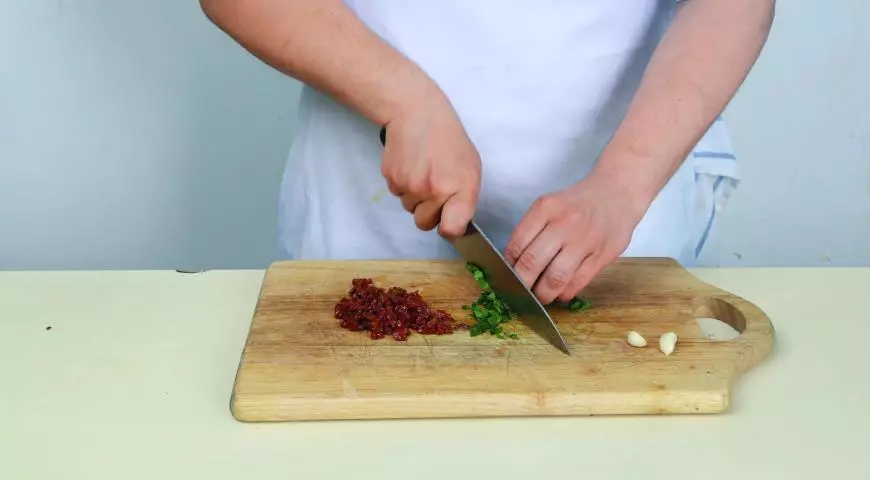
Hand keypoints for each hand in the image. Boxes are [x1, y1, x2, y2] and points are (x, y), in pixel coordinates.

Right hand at [380, 90, 481, 237]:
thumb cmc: (448, 140)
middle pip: (424, 223)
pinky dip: (402, 184)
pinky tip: (411, 164)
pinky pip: (397, 194)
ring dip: (415, 196)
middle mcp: (433, 191)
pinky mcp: (391, 178)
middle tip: (434, 188)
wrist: (417, 113)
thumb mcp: (470, 167)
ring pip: (409, 208)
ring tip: (423, 170)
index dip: (449, 229)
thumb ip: (465, 197)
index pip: (451, 229)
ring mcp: (410, 186)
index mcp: (459, 188)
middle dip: (428, 212)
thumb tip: (454, 222)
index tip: (449, 222)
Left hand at [505, 174, 646, 303]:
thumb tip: (514, 262)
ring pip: (556, 277)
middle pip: (533, 262)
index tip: (509, 274)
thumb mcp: (550, 205)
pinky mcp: (602, 255)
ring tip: (540, 297)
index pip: (518, 243)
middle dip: (522, 283)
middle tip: (520, 291)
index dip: (509, 265)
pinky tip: (560, 292)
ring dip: (543, 294)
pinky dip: (564, 292)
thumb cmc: (578, 203)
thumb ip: (533, 230)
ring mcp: (585, 240)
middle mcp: (565, 223)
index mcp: (546, 207)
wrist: (618, 193)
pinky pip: (578, 282)